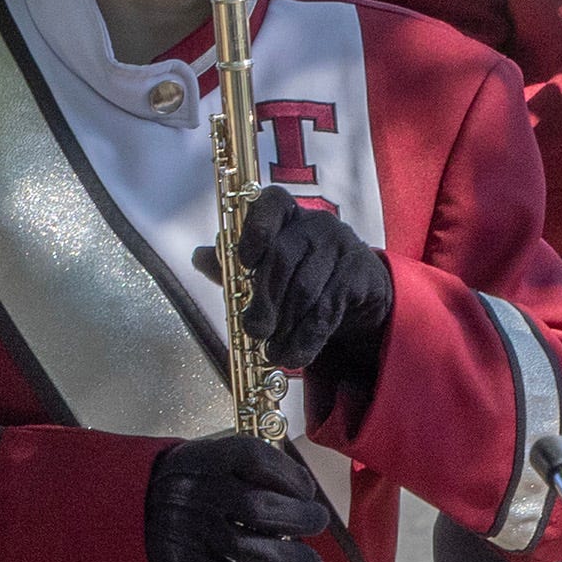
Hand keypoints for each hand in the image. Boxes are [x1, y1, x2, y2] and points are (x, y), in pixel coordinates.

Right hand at [144, 435, 329, 561]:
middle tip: (316, 522)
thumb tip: (302, 490)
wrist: (123, 506)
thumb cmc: (183, 480)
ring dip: (288, 560)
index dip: (290, 476)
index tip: (306, 490)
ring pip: (248, 549)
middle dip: (300, 519)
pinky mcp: (182, 560)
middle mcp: (196, 490)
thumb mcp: (205, 456)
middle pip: (259, 507)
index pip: (256, 459)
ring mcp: (189, 527)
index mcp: (204, 457)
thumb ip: (247, 466)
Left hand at [205, 190, 394, 380]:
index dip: (256, 229)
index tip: (244, 261)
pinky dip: (306, 338)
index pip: (272, 204)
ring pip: (305, 288)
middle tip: (253, 330)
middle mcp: (316, 223)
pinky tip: (295, 357)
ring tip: (271, 352)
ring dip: (284, 325)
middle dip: (264, 299)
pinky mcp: (362, 274)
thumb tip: (199, 256)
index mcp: (286, 214)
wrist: (358, 293)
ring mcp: (343, 246)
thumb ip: (231, 264)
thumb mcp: (265, 268)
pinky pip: (328, 309)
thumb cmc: (300, 273)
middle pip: (283, 257)